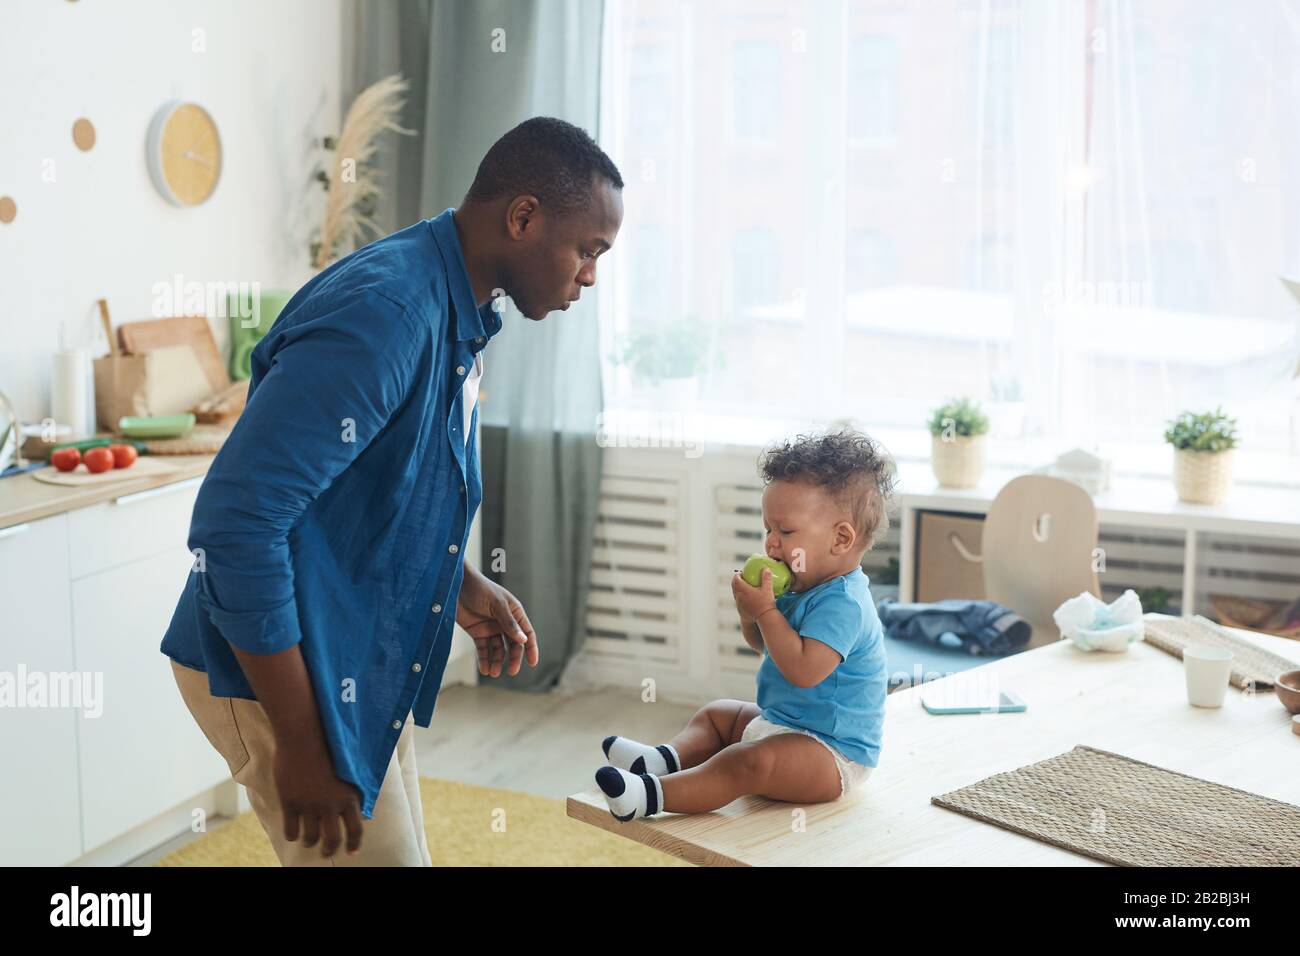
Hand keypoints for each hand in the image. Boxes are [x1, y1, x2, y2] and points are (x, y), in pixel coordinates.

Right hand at [273, 732, 363, 858]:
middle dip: (329, 849)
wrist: (304, 735)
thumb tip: (360, 808)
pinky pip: (291, 830)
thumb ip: (353, 790)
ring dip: (309, 842)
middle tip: (325, 852)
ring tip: (308, 841)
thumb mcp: (348, 771)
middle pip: (332, 839)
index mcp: (349, 797)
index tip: (352, 852)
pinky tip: (293, 833)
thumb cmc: (328, 747)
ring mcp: (309, 805)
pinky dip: (293, 836)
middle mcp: (331, 805)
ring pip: (310, 837)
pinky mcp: (290, 803)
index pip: (356, 830)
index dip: (354, 844)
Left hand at [456, 568, 538, 676]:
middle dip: (513, 659)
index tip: (532, 663)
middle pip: (513, 645)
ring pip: (498, 649)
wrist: (456, 585)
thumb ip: (508, 623)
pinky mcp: (477, 632)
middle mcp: (505, 622)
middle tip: (512, 672)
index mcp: (514, 612)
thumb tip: (523, 640)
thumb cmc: (479, 588)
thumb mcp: (496, 604)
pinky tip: (484, 669)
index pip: (527, 633)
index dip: (531, 648)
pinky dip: (484, 659)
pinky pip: (483, 649)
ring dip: (497, 661)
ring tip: (493, 673)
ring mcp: (491, 628)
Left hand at [732, 568, 777, 624]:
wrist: (764, 617)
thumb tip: (766, 569)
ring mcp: (739, 604)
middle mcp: (739, 597)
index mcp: (743, 590)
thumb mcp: (767, 589)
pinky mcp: (741, 611)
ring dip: (737, 589)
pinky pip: (738, 601)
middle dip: (736, 581)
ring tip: (744, 588)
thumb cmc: (766, 603)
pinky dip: (740, 597)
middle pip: (734, 586)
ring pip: (735, 594)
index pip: (736, 579)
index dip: (737, 575)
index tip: (740, 573)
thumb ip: (766, 578)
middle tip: (742, 579)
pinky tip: (747, 598)